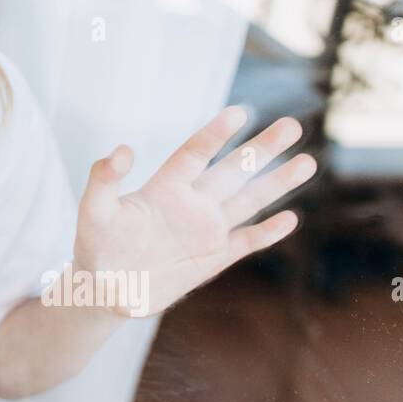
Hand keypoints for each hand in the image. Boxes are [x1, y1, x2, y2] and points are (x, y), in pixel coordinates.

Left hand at [72, 106, 316, 317]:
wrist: (103, 289)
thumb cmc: (94, 244)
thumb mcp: (94, 210)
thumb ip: (104, 180)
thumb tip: (121, 149)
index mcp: (165, 188)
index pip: (195, 154)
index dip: (215, 134)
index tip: (239, 112)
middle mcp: (191, 203)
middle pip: (233, 170)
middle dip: (262, 149)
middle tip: (292, 124)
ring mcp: (205, 229)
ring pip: (249, 201)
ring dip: (277, 183)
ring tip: (307, 161)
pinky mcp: (213, 258)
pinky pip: (246, 242)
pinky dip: (268, 233)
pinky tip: (291, 218)